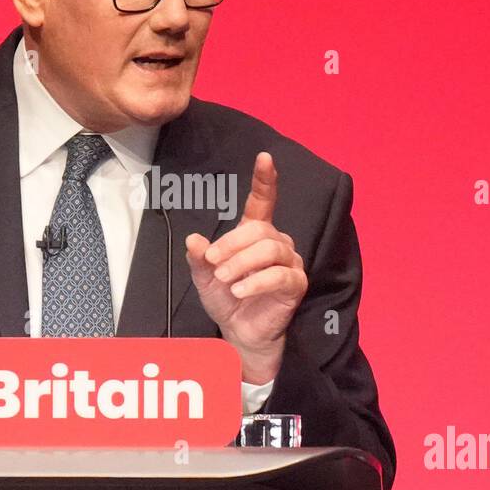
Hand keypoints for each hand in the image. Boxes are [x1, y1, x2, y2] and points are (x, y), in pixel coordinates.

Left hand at [184, 152, 307, 382]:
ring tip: (224, 279)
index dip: (264, 180)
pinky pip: (280, 276)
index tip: (265, 157)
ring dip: (241, 263)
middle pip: (258, 230)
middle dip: (231, 244)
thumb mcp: (204, 277)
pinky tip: (239, 290)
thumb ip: (199, 258)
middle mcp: (276, 243)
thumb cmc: (226, 299)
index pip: (263, 201)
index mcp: (255, 234)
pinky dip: (256, 281)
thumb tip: (193, 239)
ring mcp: (289, 263)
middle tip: (212, 261)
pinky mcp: (296, 284)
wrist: (239, 332)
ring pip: (269, 249)